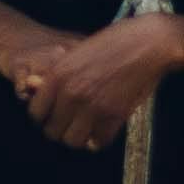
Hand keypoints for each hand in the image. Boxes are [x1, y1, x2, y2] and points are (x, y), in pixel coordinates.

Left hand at [11, 13, 180, 152]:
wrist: (149, 42)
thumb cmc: (114, 42)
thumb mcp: (77, 51)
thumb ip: (58, 74)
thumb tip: (34, 88)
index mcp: (58, 75)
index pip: (35, 113)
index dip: (44, 116)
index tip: (54, 115)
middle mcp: (71, 94)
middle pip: (52, 132)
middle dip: (60, 129)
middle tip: (71, 123)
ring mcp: (92, 107)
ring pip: (73, 141)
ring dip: (79, 137)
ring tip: (86, 129)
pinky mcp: (114, 116)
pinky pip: (99, 142)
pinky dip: (100, 139)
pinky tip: (103, 129)